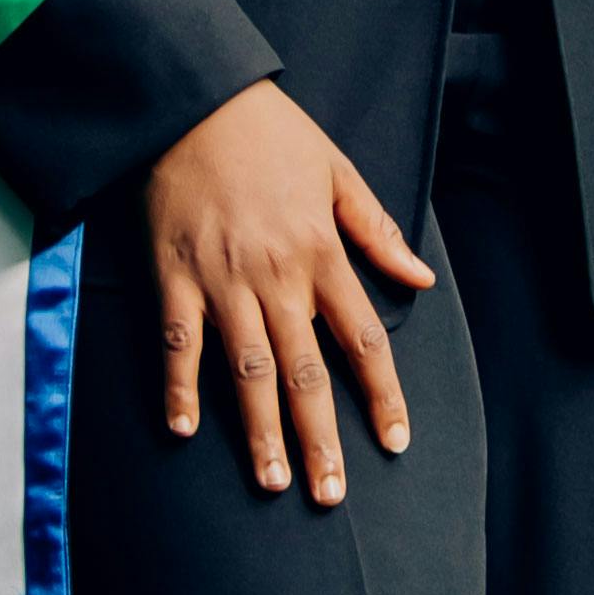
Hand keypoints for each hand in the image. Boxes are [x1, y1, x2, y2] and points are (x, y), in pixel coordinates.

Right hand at [143, 82, 433, 504]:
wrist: (193, 101)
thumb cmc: (270, 133)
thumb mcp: (337, 171)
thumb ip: (377, 231)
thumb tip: (420, 280)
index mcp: (322, 254)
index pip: (364, 341)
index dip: (383, 397)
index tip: (394, 442)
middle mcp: (276, 277)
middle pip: (306, 373)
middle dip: (320, 439)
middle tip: (328, 494)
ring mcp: (222, 280)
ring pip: (246, 369)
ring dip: (259, 430)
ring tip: (271, 481)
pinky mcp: (173, 275)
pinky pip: (178, 341)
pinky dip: (180, 386)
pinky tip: (185, 430)